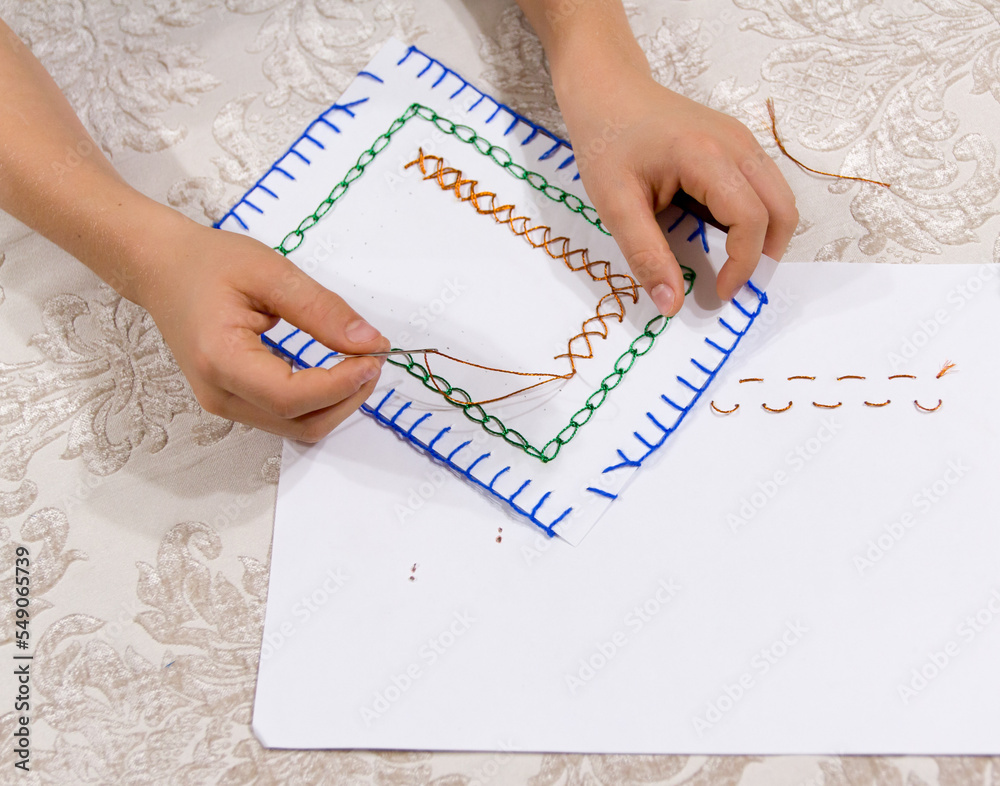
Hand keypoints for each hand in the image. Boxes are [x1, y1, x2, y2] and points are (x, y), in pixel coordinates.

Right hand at [131, 210, 389, 441]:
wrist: (161, 269)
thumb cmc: (207, 263)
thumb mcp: (270, 273)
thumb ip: (321, 310)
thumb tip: (368, 342)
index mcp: (220, 360)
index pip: (292, 398)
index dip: (341, 385)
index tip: (373, 357)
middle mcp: (219, 395)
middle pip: (300, 423)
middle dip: (347, 399)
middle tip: (373, 359)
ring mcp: (224, 404)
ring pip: (297, 428)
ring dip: (337, 403)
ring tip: (357, 363)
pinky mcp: (234, 401)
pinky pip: (286, 417)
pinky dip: (319, 401)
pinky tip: (334, 371)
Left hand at [547, 27, 797, 313]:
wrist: (607, 89)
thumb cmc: (606, 142)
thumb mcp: (615, 204)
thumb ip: (645, 255)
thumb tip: (671, 305)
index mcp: (707, 157)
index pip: (752, 219)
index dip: (742, 264)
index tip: (718, 294)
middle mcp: (737, 144)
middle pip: (782, 209)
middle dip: (765, 255)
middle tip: (733, 284)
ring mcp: (742, 139)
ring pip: (779, 197)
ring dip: (764, 236)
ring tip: (728, 263)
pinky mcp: (737, 142)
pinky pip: (763, 186)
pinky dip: (756, 216)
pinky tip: (721, 233)